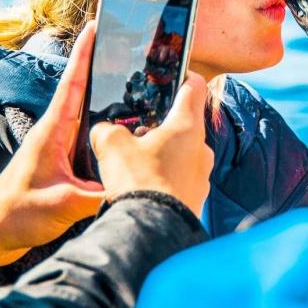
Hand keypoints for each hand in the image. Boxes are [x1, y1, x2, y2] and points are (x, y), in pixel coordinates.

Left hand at [0, 21, 106, 270]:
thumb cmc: (17, 213)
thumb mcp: (62, 203)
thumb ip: (99, 194)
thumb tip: (131, 185)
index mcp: (53, 130)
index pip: (72, 83)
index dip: (84, 53)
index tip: (95, 26)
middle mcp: (56, 132)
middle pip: (83, 91)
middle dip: (103, 66)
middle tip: (129, 47)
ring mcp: (59, 147)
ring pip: (89, 114)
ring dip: (107, 98)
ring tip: (136, 84)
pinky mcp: (64, 163)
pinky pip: (90, 138)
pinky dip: (107, 129)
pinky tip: (127, 132)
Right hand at [90, 72, 212, 218]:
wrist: (151, 231)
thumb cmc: (138, 182)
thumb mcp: (111, 145)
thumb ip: (108, 130)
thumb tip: (106, 131)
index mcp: (188, 126)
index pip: (195, 86)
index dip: (183, 76)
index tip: (170, 76)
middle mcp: (202, 148)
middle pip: (185, 122)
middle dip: (161, 122)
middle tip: (137, 127)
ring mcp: (202, 174)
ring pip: (182, 151)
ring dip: (162, 151)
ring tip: (135, 160)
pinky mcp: (196, 196)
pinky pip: (180, 177)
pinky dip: (164, 175)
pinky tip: (142, 184)